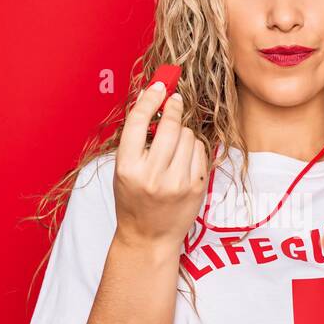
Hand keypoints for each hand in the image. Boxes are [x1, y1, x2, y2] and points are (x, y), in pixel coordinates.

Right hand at [112, 82, 208, 251]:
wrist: (149, 237)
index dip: (150, 98)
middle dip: (172, 109)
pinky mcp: (196, 188)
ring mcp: (177, 183)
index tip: (159, 86)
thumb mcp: (124, 169)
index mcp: (128, 169)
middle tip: (173, 101)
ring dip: (182, 132)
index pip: (138, 122)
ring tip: (173, 146)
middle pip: (169, 125)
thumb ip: (136, 139)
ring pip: (188, 135)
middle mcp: (152, 176)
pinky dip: (193, 148)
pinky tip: (183, 159)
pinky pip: (200, 151)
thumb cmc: (133, 201)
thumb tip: (153, 98)